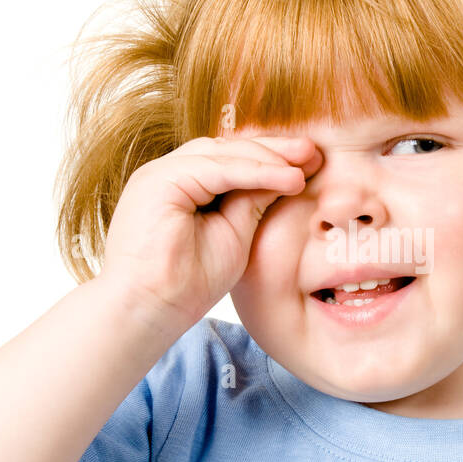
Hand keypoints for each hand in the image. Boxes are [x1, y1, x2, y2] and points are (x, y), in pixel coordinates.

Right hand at [96, 132, 322, 328]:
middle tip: (314, 153)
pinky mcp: (159, 180)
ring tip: (307, 165)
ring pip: (223, 154)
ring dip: (269, 159)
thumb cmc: (185, 286)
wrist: (147, 311)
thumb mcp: (234, 235)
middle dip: (274, 151)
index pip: (231, 161)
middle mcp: (169, 174)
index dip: (271, 160)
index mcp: (182, 187)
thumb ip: (252, 203)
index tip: (310, 165)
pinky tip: (288, 179)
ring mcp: (160, 174)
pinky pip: (217, 168)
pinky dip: (255, 172)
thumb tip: (288, 176)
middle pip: (228, 150)